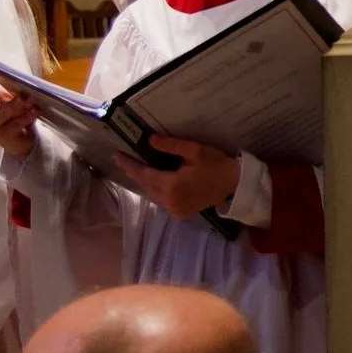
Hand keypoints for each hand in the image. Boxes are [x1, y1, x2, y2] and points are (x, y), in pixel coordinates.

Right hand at [0, 67, 36, 158]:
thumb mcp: (10, 96)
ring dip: (16, 104)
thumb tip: (11, 69)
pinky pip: (16, 125)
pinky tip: (35, 110)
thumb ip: (8, 84)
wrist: (21, 139)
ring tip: (28, 97)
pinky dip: (27, 117)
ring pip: (2, 113)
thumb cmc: (14, 114)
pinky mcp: (5, 136)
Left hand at [122, 135, 241, 218]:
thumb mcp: (195, 151)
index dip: (128, 164)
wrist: (235, 185)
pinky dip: (155, 189)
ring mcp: (174, 209)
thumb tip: (150, 140)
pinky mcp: (180, 213)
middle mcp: (169, 201)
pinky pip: (161, 199)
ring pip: (152, 193)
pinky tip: (154, 179)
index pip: (143, 174)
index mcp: (171, 185)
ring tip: (136, 167)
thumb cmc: (216, 165)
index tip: (116, 155)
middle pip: (145, 185)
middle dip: (134, 172)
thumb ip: (171, 146)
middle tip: (123, 159)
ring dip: (144, 181)